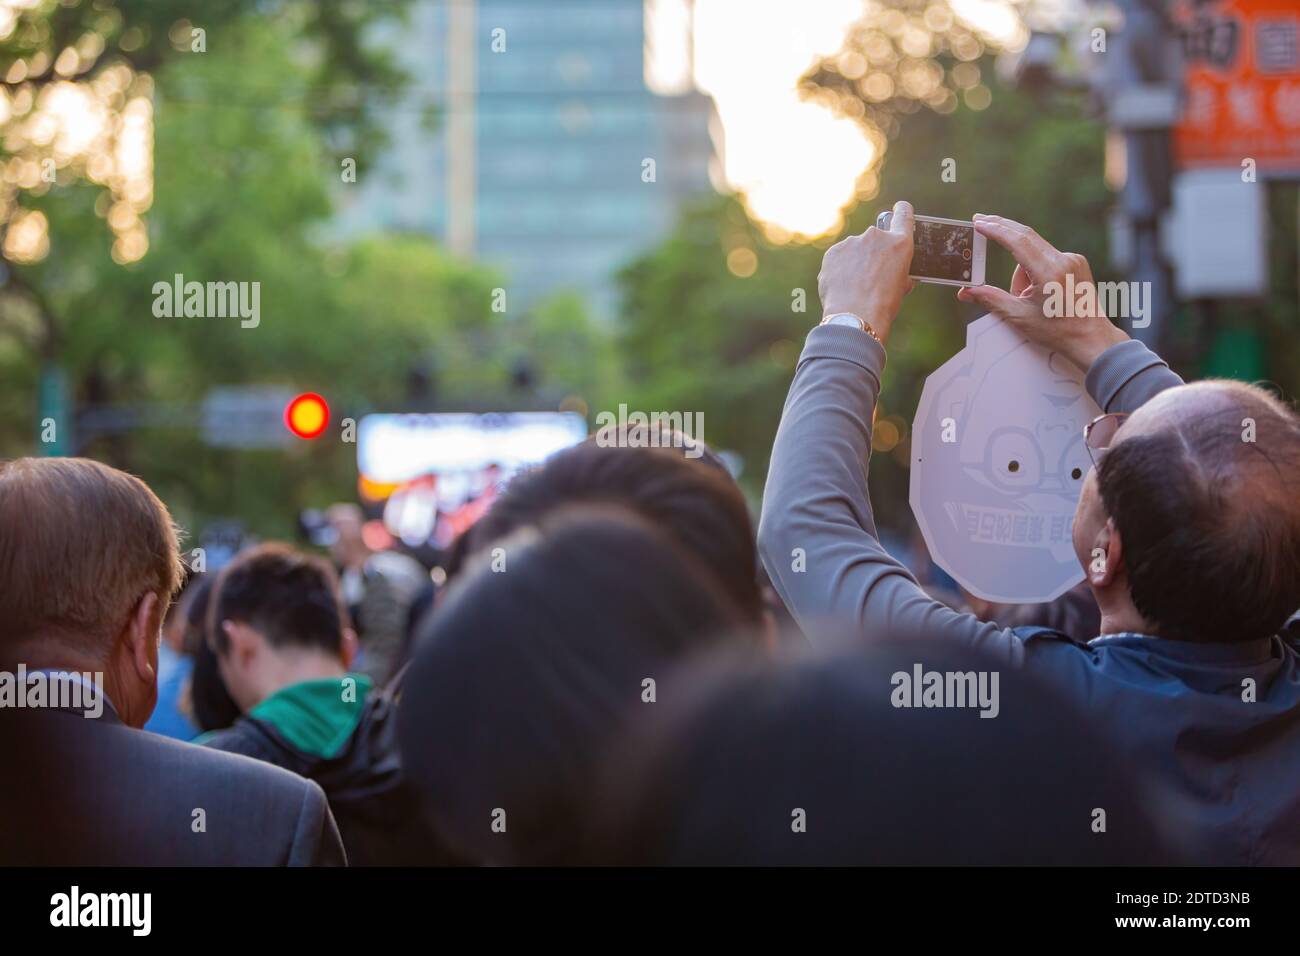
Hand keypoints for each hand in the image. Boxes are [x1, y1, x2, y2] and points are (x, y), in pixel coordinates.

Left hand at [818, 200, 914, 343]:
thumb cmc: (882, 305)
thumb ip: (898, 271)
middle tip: (870, 276)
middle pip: (875, 239)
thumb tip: (894, 275)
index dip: (902, 211)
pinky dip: (839, 269)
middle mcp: (876, 236)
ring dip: (855, 262)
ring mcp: (853, 242)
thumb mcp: (901, 287)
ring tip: (854, 286)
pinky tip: (842, 286)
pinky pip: (838, 258)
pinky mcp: (833, 252)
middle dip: (872, 254)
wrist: (855, 316)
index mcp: (899, 243)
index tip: (898, 209)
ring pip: (855, 250)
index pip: (904, 215)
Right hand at [956, 215, 1128, 369]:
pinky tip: (1041, 293)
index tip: (979, 222)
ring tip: (1027, 299)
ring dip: (1022, 271)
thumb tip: (966, 291)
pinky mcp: (1077, 261)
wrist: (1091, 338)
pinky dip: (1036, 271)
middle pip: (1026, 236)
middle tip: (981, 221)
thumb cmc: (1057, 331)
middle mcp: (1063, 260)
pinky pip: (1046, 258)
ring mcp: (1073, 259)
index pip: (1018, 242)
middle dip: (1002, 230)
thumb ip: (990, 299)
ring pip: (1034, 253)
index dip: (996, 230)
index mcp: (1049, 273)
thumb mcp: (1018, 316)